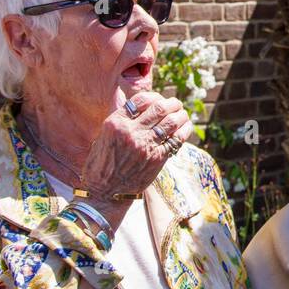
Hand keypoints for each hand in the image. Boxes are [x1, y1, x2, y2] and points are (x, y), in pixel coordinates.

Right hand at [80, 90, 191, 228]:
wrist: (104, 192)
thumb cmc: (102, 163)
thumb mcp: (103, 136)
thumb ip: (121, 121)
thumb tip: (142, 107)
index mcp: (115, 123)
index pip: (141, 100)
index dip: (155, 96)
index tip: (159, 99)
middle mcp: (131, 132)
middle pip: (160, 108)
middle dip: (172, 103)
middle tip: (176, 104)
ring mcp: (145, 145)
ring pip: (171, 122)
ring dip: (181, 115)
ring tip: (182, 114)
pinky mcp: (157, 159)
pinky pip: (176, 139)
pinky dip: (184, 130)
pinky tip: (186, 127)